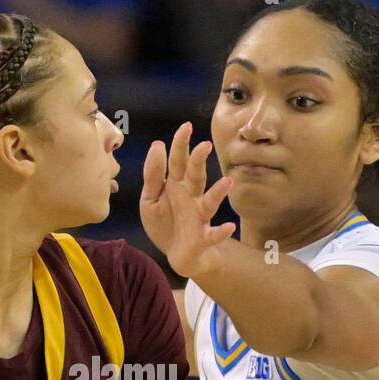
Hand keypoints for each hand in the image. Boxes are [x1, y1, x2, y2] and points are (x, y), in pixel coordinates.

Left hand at [140, 121, 236, 279]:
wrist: (175, 252)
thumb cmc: (164, 221)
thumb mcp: (150, 198)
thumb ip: (152, 174)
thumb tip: (158, 144)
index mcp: (176, 184)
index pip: (178, 161)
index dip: (181, 144)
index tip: (186, 126)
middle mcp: (191, 196)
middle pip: (195, 176)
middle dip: (199, 162)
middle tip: (204, 146)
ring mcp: (199, 215)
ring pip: (209, 201)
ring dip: (218, 192)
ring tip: (227, 182)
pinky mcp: (203, 236)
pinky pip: (214, 233)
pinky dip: (221, 231)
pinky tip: (229, 227)